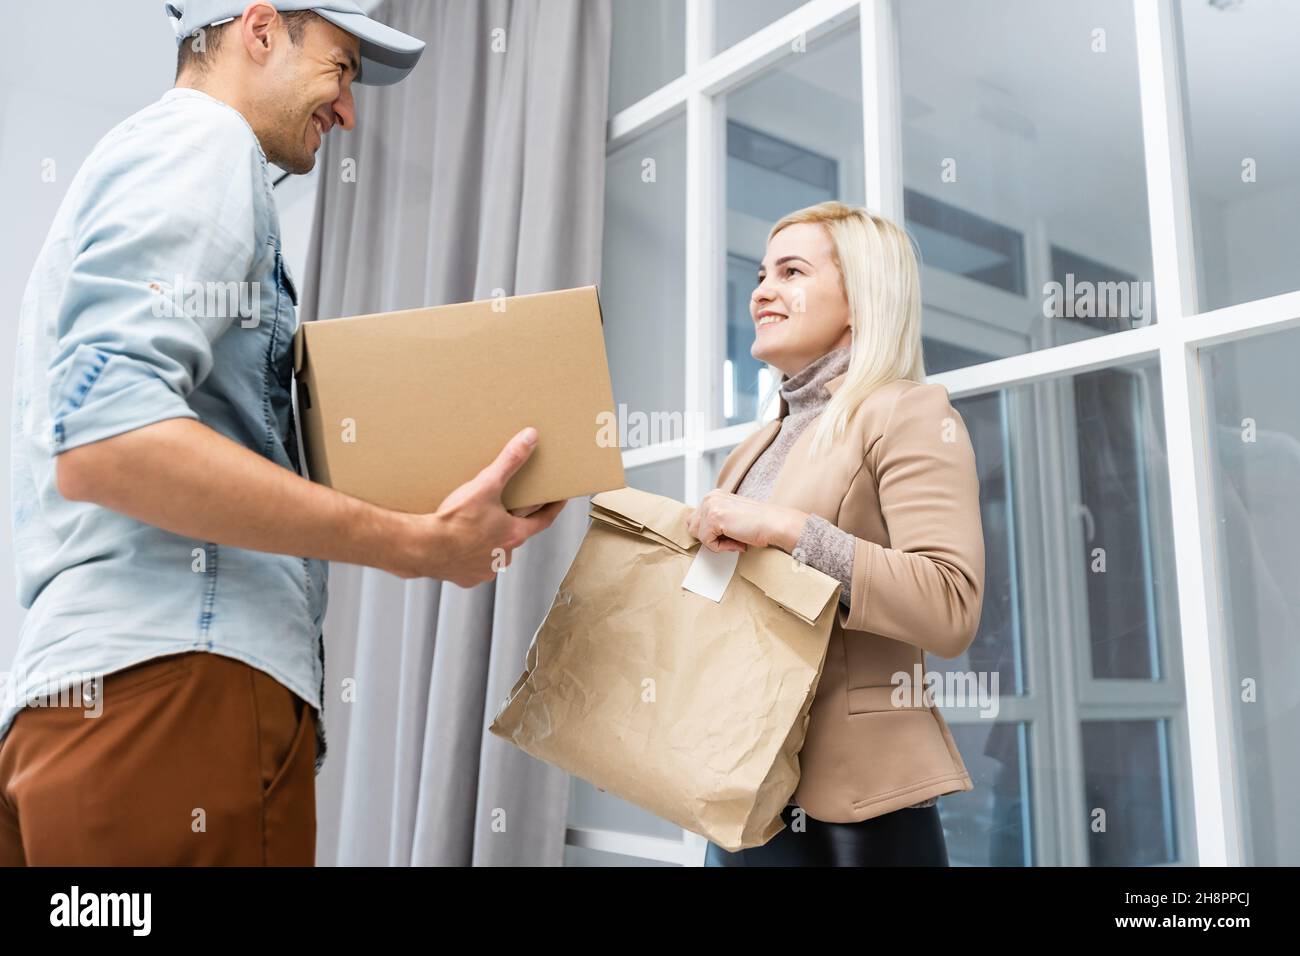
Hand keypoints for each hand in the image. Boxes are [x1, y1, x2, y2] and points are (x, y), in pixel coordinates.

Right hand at [398, 427, 566, 585]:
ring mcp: (485, 569)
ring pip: (495, 553)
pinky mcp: (465, 577)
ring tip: (482, 527)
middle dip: (515, 523)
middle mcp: (504, 555)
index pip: (543, 520)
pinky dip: (472, 556)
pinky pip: (474, 566)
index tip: (558, 501)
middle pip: (516, 536)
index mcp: (513, 534)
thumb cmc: (454, 520)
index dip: (552, 508)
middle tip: (510, 510)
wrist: (423, 547)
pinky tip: (462, 544)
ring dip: (492, 542)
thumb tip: (529, 439)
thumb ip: (510, 461)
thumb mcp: (486, 485)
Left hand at [686, 490, 806, 553]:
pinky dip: (722, 547)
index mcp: (714, 496)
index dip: (711, 533)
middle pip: (693, 528)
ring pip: (699, 536)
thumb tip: (700, 534)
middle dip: (711, 537)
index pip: (695, 520)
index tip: (730, 533)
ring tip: (736, 537)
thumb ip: (714, 521)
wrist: (775, 524)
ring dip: (717, 543)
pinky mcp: (714, 518)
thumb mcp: (731, 517)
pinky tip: (738, 540)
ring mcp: (711, 506)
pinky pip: (707, 542)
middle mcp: (710, 497)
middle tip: (734, 536)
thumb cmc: (758, 524)